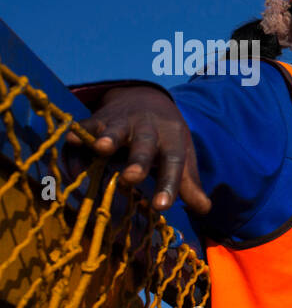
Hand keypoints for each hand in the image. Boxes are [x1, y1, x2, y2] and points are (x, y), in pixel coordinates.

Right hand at [76, 87, 211, 213]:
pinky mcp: (100, 118)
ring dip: (108, 138)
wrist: (147, 98)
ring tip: (101, 148)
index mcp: (172, 140)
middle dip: (138, 161)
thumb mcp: (182, 155)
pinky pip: (88, 125)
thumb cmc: (166, 137)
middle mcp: (148, 129)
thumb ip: (188, 183)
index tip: (161, 206)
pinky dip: (79, 132)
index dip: (168, 184)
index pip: (173, 163)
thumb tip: (204, 209)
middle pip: (145, 145)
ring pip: (116, 130)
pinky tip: (70, 140)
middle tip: (132, 177)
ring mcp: (123, 122)